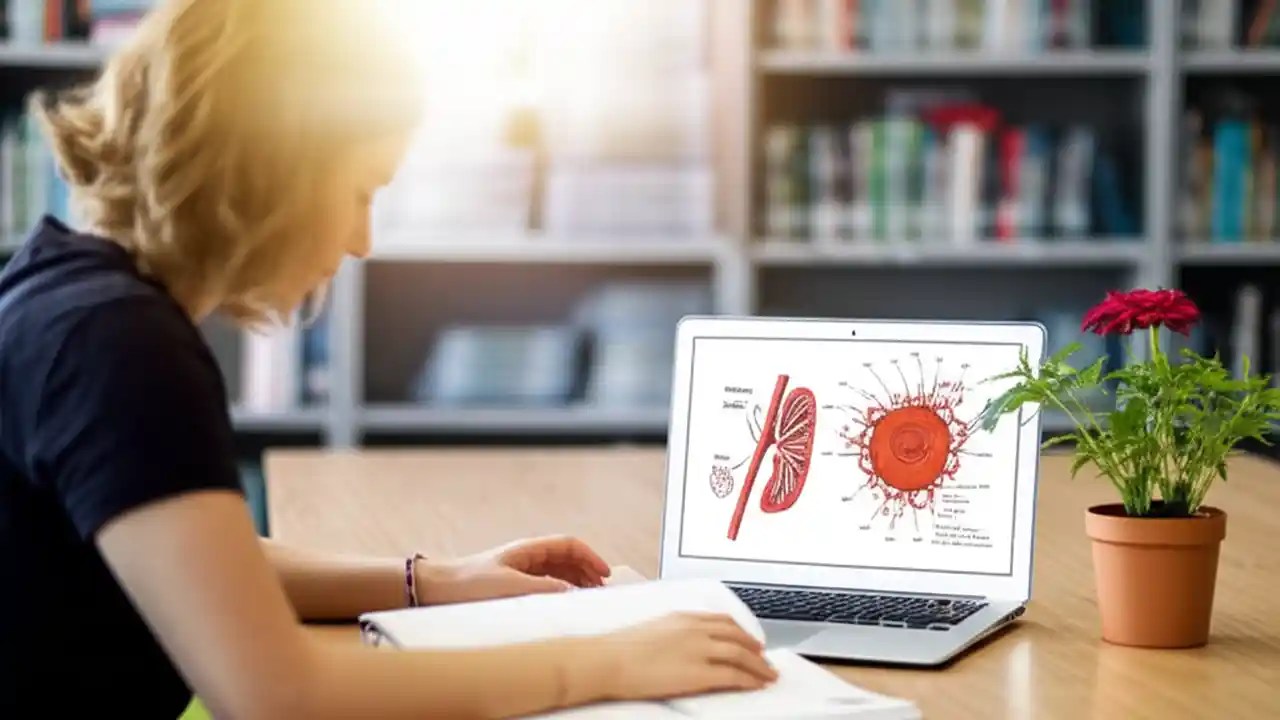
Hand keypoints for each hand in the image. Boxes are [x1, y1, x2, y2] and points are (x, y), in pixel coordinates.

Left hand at [416, 535, 611, 604]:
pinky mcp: (515, 584)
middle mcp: (528, 556)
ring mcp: (522, 569)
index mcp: (529, 549)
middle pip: (568, 557)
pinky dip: (561, 590)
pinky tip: (565, 603)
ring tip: (588, 598)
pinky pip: (547, 583)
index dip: (590, 556)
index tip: (605, 574)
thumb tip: (571, 591)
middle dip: (588, 570)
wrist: (439, 588)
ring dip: (576, 581)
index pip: (569, 545)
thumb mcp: (509, 586)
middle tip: (601, 590)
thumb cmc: (470, 583)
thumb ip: (542, 588)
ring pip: (559, 571)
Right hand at [581, 611, 777, 701]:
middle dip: (754, 649)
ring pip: (741, 656)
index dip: (740, 632)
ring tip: (768, 675)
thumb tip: (684, 644)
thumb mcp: (652, 630)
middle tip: (764, 659)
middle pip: (737, 637)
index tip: (749, 640)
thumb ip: (674, 633)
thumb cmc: (619, 649)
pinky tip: (757, 685)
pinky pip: (734, 676)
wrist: (608, 660)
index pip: (722, 621)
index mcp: (683, 618)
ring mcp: (699, 650)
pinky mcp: (699, 673)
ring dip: (759, 666)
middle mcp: (696, 630)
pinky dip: (750, 680)